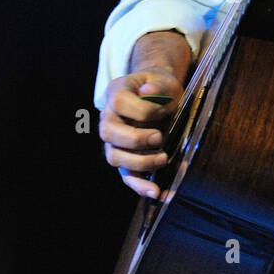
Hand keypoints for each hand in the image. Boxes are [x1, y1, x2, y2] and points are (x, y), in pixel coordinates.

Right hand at [99, 67, 184, 198]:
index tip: (164, 109)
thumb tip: (149, 90)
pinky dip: (141, 186)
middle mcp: (109, 118)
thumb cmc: (161, 88)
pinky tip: (158, 193)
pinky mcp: (125, 159)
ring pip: (115, 157)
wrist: (160, 96)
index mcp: (117, 93)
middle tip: (159, 137)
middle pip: (109, 133)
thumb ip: (158, 84)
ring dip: (139, 162)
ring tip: (163, 159)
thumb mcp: (163, 80)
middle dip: (135, 138)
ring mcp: (114, 141)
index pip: (119, 102)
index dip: (142, 109)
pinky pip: (127, 176)